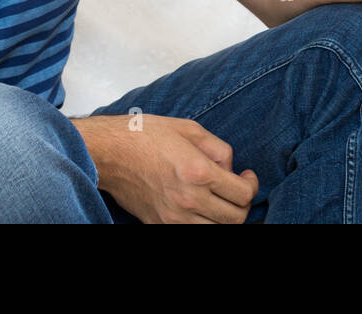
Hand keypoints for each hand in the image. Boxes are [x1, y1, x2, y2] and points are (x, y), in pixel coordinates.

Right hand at [76, 114, 257, 223]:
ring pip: (217, 230)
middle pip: (235, 218)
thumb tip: (231, 169)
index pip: (243, 194)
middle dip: (243, 204)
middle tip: (237, 189)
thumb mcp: (190, 129)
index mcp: (198, 172)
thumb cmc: (146, 135)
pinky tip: (202, 208)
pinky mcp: (160, 225)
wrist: (110, 153)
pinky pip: (193, 232)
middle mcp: (188, 199)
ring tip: (220, 199)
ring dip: (225, 217)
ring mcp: (173, 217)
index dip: (251, 185)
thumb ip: (219, 149)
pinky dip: (204, 223)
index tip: (246, 176)